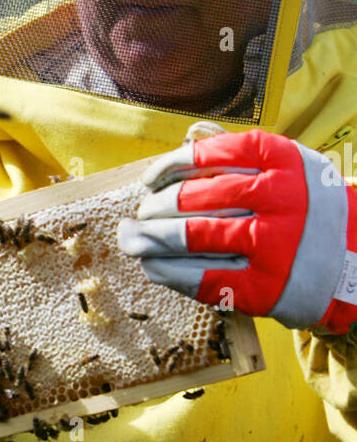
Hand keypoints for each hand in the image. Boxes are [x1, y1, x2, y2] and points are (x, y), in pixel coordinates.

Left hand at [117, 126, 356, 332]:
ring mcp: (272, 245)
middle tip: (140, 214)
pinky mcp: (263, 286)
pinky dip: (169, 271)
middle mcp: (279, 199)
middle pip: (195, 197)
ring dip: (152, 239)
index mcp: (283, 161)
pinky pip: (201, 278)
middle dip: (156, 207)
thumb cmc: (308, 210)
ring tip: (133, 239)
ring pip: (192, 237)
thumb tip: (177, 157)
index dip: (169, 167)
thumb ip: (243, 158)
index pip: (210, 155)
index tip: (150, 180)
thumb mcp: (290, 168)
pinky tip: (152, 267)